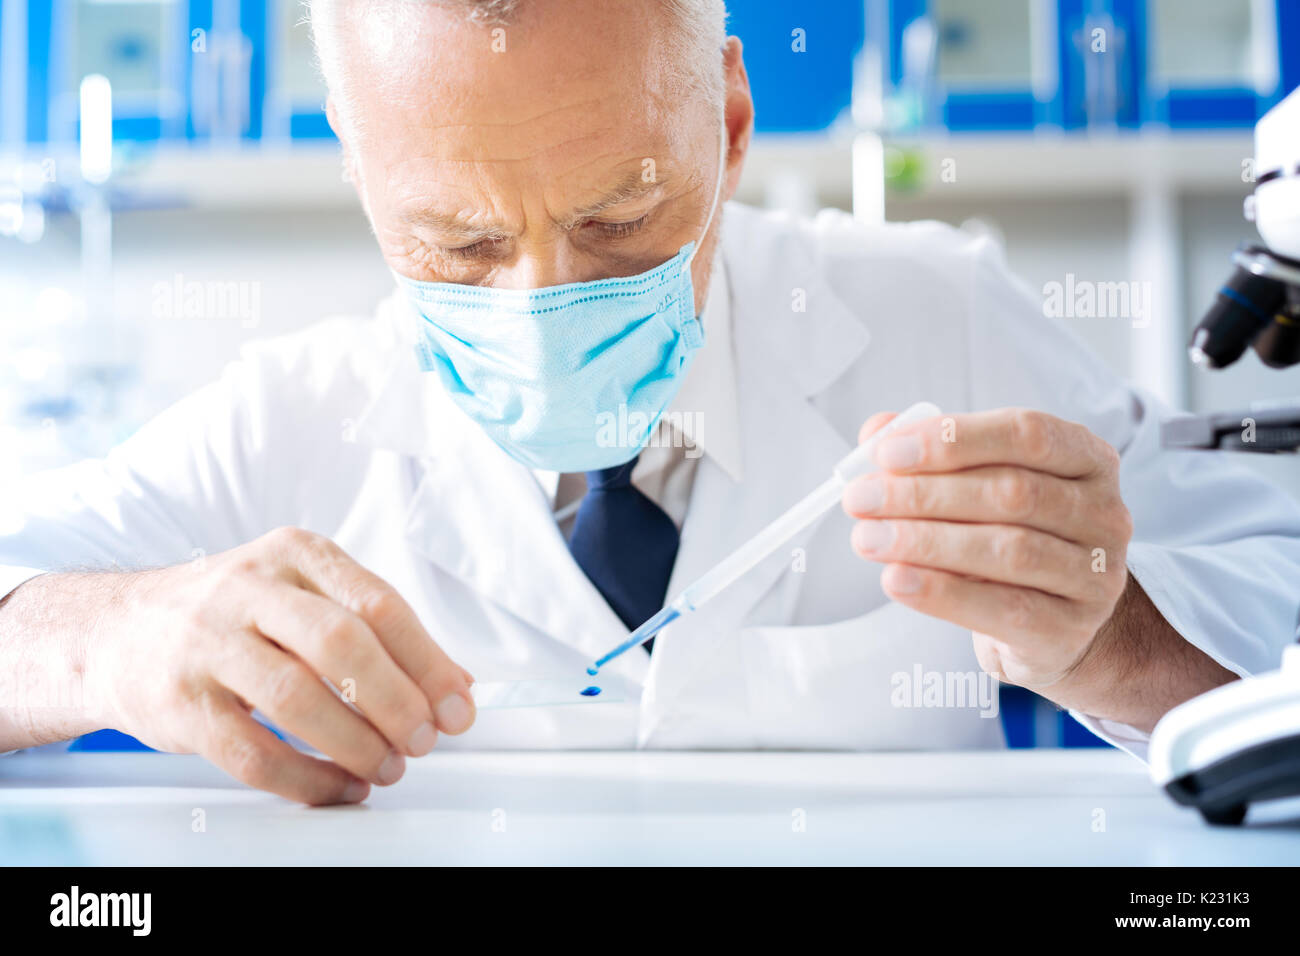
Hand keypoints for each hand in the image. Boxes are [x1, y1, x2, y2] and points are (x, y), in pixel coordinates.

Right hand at [81, 527, 475, 803]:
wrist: (116, 632)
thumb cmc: (233, 617)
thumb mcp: (301, 595)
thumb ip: (374, 632)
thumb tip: (454, 687)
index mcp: (295, 554)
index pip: (379, 604)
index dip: (427, 663)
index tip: (458, 706)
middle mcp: (249, 588)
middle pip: (342, 645)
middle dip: (397, 702)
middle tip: (426, 740)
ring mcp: (206, 643)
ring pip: (297, 699)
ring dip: (357, 744)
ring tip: (388, 767)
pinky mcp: (178, 702)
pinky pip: (252, 753)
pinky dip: (307, 779)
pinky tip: (338, 787)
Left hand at [842, 408, 1132, 692]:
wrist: (1056, 624)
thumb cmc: (1012, 538)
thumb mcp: (979, 488)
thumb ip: (932, 454)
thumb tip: (876, 433)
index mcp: (1086, 458)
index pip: (1026, 434)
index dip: (953, 439)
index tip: (886, 452)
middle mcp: (1104, 513)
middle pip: (1010, 493)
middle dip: (923, 494)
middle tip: (860, 499)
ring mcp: (1096, 575)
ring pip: (1007, 550)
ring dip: (924, 541)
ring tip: (867, 539)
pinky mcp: (1070, 628)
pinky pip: (1002, 608)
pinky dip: (941, 593)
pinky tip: (896, 579)